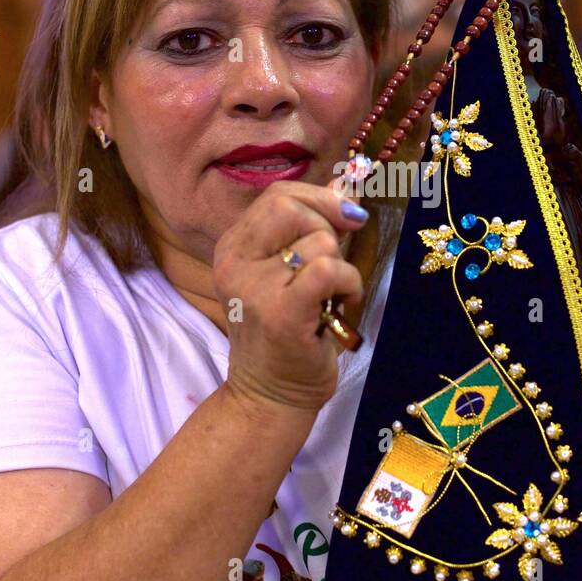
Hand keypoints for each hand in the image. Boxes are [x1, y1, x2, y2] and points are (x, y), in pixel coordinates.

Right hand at [215, 179, 368, 412]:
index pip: (278, 194)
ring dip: (342, 265)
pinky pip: (327, 269)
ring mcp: (254, 287)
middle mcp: (234, 261)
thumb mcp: (292, 272)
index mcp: (233, 247)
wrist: (271, 395)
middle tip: (332, 264)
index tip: (348, 218)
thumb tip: (347, 184)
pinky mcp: (280, 312)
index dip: (320, 198)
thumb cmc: (290, 332)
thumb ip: (313, 227)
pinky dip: (348, 282)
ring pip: (318, 240)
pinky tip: (343, 303)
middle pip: (292, 205)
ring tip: (332, 295)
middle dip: (329, 227)